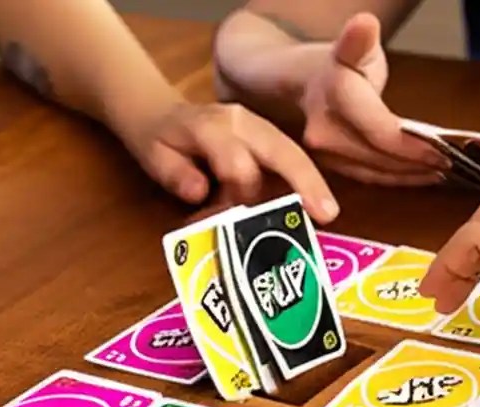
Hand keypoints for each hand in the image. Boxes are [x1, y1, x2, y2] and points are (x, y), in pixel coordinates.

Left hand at [126, 100, 339, 222]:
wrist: (159, 113)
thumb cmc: (159, 141)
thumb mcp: (152, 156)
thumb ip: (174, 174)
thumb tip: (199, 191)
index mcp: (211, 126)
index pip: (238, 162)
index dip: (241, 194)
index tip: (234, 219)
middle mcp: (241, 121)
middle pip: (280, 149)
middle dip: (305, 181)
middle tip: (326, 214)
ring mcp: (259, 127)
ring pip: (292, 153)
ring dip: (311, 183)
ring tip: (327, 212)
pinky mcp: (268, 137)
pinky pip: (290, 158)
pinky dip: (306, 181)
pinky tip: (318, 203)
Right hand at [297, 13, 443, 185]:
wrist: (304, 85)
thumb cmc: (338, 65)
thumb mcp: (354, 47)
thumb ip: (361, 41)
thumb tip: (364, 24)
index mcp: (335, 97)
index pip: (381, 132)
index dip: (415, 146)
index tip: (444, 150)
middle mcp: (324, 132)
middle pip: (382, 157)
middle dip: (419, 162)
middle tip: (453, 162)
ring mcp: (325, 155)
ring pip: (378, 172)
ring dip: (412, 174)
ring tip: (444, 171)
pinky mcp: (333, 169)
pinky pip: (371, 178)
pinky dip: (398, 179)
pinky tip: (422, 175)